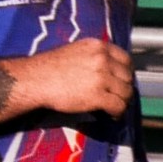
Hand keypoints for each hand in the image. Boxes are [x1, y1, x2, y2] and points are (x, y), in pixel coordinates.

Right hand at [0, 39, 132, 127]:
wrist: (34, 80)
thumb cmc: (48, 67)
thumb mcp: (74, 51)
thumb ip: (93, 56)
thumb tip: (108, 69)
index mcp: (97, 46)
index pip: (125, 59)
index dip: (125, 72)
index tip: (120, 81)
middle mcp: (102, 59)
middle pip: (128, 77)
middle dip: (124, 88)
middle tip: (117, 96)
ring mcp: (101, 77)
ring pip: (126, 92)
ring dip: (122, 101)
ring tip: (114, 106)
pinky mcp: (98, 95)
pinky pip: (118, 105)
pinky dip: (117, 112)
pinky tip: (110, 115)